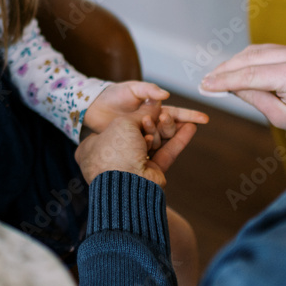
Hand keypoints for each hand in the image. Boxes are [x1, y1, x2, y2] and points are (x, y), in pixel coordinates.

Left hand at [76, 117, 197, 188]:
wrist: (127, 184)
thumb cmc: (116, 151)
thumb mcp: (124, 124)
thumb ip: (141, 113)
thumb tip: (155, 101)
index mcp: (93, 147)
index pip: (113, 127)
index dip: (130, 116)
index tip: (143, 109)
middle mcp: (111, 157)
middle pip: (137, 134)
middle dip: (153, 122)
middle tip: (164, 113)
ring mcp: (132, 167)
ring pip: (154, 142)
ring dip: (166, 129)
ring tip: (179, 117)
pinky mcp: (150, 173)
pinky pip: (165, 153)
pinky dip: (178, 141)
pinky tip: (191, 128)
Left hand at [85, 81, 208, 137]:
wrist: (93, 109)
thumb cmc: (113, 96)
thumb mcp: (132, 88)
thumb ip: (148, 90)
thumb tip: (166, 95)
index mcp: (154, 110)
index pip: (176, 114)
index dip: (190, 116)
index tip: (204, 119)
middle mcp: (152, 126)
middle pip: (169, 128)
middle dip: (170, 123)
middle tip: (162, 117)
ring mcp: (144, 138)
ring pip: (160, 138)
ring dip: (160, 132)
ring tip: (150, 124)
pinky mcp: (136, 149)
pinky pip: (151, 150)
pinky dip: (156, 146)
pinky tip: (156, 142)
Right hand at [200, 44, 285, 141]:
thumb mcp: (282, 117)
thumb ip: (254, 97)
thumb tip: (228, 85)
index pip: (249, 74)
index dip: (223, 80)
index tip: (204, 86)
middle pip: (250, 57)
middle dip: (225, 68)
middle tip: (206, 81)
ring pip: (257, 50)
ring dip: (235, 62)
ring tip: (218, 77)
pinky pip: (268, 50)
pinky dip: (250, 59)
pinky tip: (237, 69)